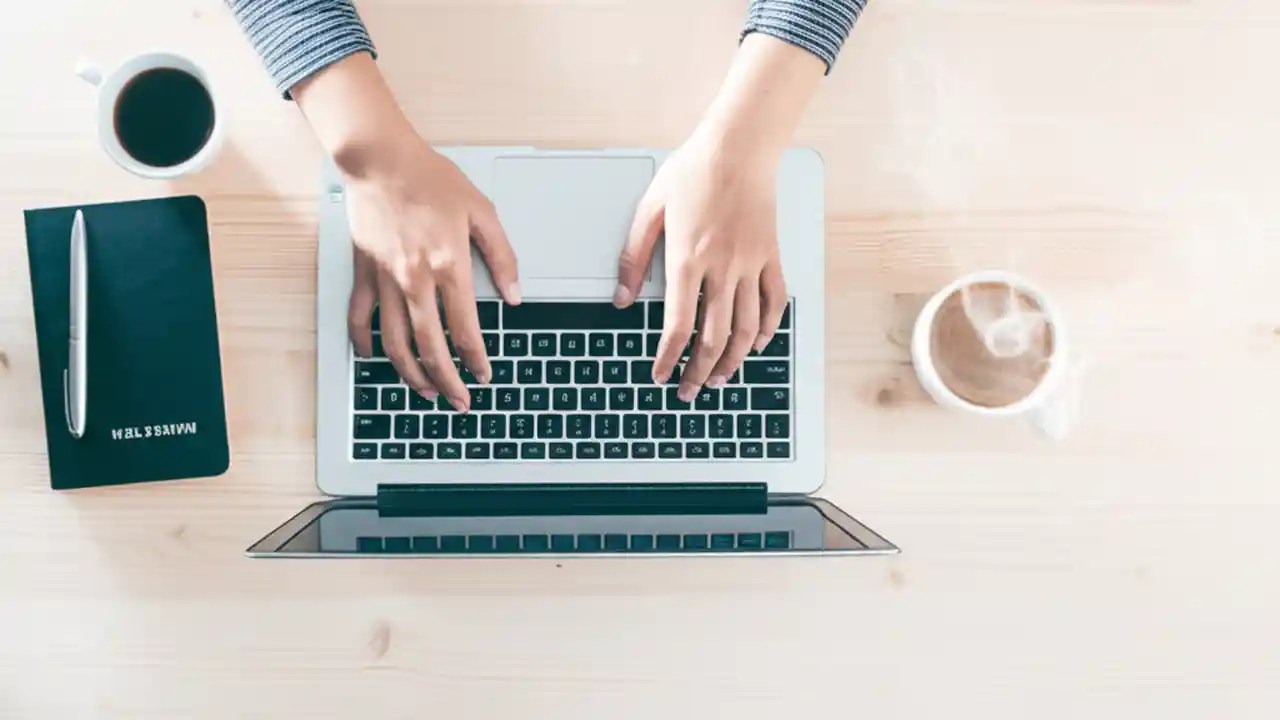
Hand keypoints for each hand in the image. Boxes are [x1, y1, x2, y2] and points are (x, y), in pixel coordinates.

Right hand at [345, 134, 519, 411]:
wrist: (381, 160)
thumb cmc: (431, 179)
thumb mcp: (482, 210)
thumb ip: (502, 256)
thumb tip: (514, 295)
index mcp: (448, 265)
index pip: (466, 329)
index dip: (476, 359)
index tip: (484, 375)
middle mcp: (415, 279)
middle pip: (431, 347)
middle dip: (447, 382)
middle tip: (459, 402)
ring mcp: (385, 279)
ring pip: (396, 342)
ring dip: (411, 374)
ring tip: (425, 392)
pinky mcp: (364, 273)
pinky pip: (362, 317)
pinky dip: (366, 343)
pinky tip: (376, 358)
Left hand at [614, 33, 824, 401]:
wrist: (739, 145)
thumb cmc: (693, 170)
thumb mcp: (649, 208)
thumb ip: (633, 256)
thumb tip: (620, 297)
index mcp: (687, 258)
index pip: (677, 325)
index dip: (667, 357)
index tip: (659, 375)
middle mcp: (722, 267)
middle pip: (713, 336)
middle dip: (699, 372)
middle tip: (688, 391)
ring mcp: (751, 263)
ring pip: (747, 328)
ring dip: (732, 360)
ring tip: (721, 379)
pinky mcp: (771, 256)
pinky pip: (774, 301)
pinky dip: (768, 329)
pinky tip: (756, 344)